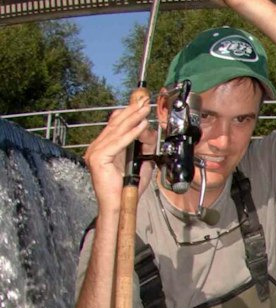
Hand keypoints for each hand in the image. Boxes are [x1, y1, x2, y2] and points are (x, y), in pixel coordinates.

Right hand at [82, 90, 155, 211]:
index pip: (114, 125)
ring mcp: (95, 152)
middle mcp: (96, 147)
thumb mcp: (140, 163)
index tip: (141, 104)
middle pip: (115, 124)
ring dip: (133, 118)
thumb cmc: (126, 188)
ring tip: (145, 109)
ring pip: (117, 131)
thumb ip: (144, 146)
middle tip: (144, 101)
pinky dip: (131, 133)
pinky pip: (118, 143)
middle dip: (132, 111)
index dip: (128, 113)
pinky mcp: (98, 159)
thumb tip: (147, 129)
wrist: (117, 206)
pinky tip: (140, 125)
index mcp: (103, 147)